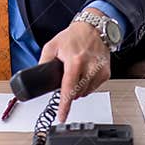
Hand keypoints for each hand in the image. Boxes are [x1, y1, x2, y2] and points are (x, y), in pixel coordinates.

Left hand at [38, 8, 110, 122]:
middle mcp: (89, 67)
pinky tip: (85, 72)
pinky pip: (94, 88)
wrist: (94, 28)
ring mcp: (99, 71)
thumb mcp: (53, 45)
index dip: (64, 106)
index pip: (69, 89)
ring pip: (85, 93)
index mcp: (75, 61)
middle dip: (69, 91)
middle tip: (67, 77)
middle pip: (77, 93)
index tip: (62, 116)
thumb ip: (44, 61)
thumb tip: (38, 76)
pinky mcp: (106, 73)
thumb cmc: (74, 36)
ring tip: (76, 72)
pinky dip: (87, 84)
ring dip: (78, 89)